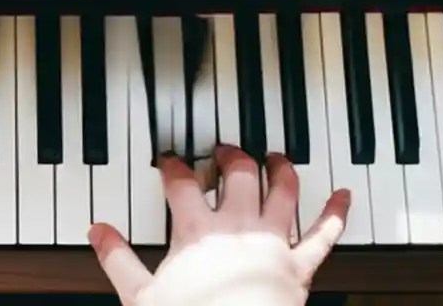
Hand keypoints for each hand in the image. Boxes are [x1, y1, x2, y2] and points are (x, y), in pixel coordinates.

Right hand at [89, 145, 349, 305]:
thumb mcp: (140, 296)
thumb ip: (118, 259)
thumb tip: (98, 232)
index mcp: (197, 232)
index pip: (181, 182)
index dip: (173, 166)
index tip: (169, 162)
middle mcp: (238, 227)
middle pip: (237, 173)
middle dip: (230, 156)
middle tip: (223, 151)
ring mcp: (272, 243)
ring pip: (282, 190)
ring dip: (281, 168)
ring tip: (276, 156)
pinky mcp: (300, 266)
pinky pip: (324, 234)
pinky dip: (335, 212)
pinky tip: (343, 195)